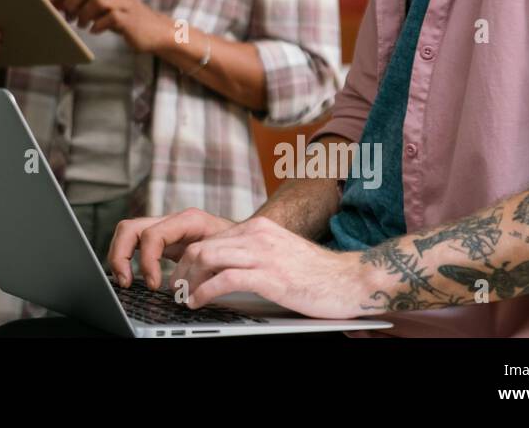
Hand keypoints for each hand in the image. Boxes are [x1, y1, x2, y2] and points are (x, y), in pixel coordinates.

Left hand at [44, 0, 168, 52]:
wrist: (152, 30)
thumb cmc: (120, 17)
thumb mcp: (100, 6)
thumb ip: (81, 1)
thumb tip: (53, 4)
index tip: (41, 1)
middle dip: (71, 3)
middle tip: (68, 17)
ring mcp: (124, 1)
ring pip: (97, 0)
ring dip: (84, 15)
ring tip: (82, 24)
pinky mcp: (129, 17)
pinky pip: (109, 18)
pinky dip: (97, 26)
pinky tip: (95, 30)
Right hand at [108, 208, 234, 289]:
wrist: (248, 236)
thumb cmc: (240, 244)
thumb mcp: (226, 254)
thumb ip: (208, 265)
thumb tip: (191, 289)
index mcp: (188, 220)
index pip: (153, 235)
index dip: (148, 261)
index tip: (153, 284)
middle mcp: (172, 221)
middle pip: (130, 228)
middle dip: (121, 255)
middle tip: (126, 282)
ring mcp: (165, 228)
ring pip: (127, 232)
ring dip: (120, 256)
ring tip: (125, 281)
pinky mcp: (162, 239)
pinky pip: (136, 242)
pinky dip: (128, 258)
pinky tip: (132, 277)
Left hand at [172, 215, 372, 317]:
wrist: (351, 279)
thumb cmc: (317, 273)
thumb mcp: (280, 252)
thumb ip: (255, 252)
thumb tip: (226, 266)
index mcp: (259, 227)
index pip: (211, 237)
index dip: (190, 258)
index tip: (183, 276)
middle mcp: (257, 234)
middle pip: (202, 245)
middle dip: (183, 269)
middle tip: (177, 288)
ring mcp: (263, 253)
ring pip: (207, 257)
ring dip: (189, 280)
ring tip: (184, 297)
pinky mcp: (269, 276)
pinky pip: (224, 279)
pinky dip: (204, 292)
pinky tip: (199, 302)